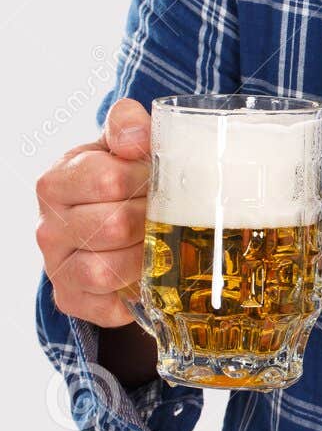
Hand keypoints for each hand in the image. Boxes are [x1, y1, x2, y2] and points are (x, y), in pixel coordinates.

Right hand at [35, 98, 151, 329]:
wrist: (106, 220)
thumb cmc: (117, 178)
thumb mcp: (120, 144)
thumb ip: (127, 125)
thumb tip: (135, 136)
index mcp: (54, 182)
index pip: (108, 179)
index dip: (145, 179)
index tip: (156, 178)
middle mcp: (47, 228)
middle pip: (114, 226)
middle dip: (151, 218)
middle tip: (165, 212)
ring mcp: (56, 267)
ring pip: (108, 270)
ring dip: (145, 256)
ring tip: (158, 241)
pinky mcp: (71, 299)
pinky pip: (107, 306)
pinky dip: (134, 293)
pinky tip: (145, 275)